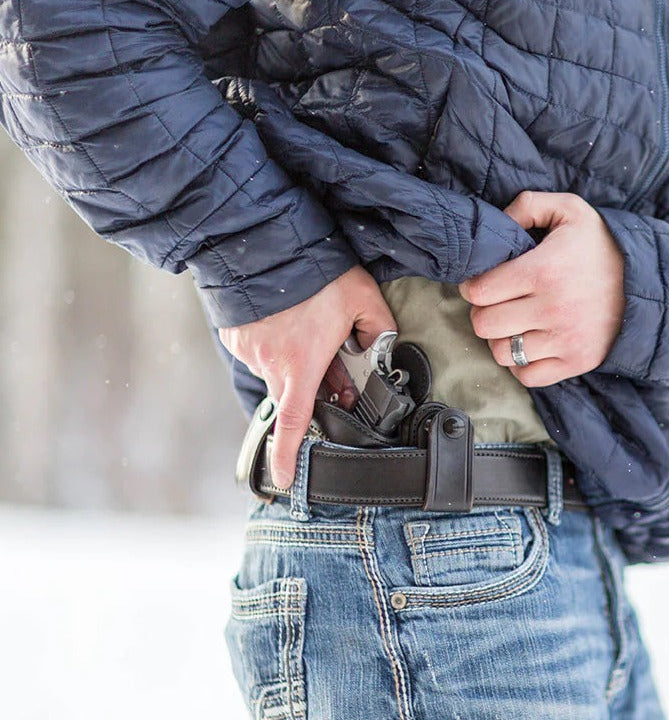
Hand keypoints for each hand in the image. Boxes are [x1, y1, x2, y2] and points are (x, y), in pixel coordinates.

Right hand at [219, 265, 396, 489]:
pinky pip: (260, 351)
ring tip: (309, 325)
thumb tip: (382, 349)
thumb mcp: (363, 299)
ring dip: (295, 360)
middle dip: (315, 386)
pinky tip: (288, 318)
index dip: (288, 456)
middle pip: (294, 393)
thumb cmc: (316, 270)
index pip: (295, 423)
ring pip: (278, 370)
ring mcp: (249, 350)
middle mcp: (270, 364)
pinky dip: (276, 343)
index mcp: (301, 365)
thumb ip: (379, 329)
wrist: (263, 240)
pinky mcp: (235, 336)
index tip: (285, 480)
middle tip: (335, 363)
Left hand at [459, 190, 625, 385]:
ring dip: (501, 339)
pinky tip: (530, 343)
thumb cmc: (599, 244)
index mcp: (544, 270)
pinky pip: (527, 376)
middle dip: (484, 312)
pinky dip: (521, 364)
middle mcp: (553, 309)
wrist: (647, 281)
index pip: (480, 292)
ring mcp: (565, 340)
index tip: (481, 283)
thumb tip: (497, 223)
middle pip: (485, 325)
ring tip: (514, 324)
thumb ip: (527, 205)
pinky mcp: (576, 362)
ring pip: (502, 353)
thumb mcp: (569, 209)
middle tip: (497, 303)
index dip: (474, 286)